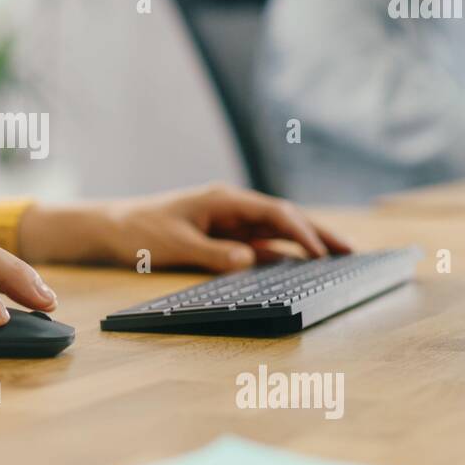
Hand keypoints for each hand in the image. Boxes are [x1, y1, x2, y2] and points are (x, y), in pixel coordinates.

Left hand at [18, 183, 351, 272]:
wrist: (111, 227)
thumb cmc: (139, 231)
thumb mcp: (174, 245)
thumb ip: (213, 254)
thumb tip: (250, 261)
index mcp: (223, 200)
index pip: (273, 212)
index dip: (300, 232)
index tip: (321, 253)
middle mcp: (231, 206)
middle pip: (284, 217)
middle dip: (318, 233)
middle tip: (352, 251)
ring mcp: (229, 220)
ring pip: (276, 230)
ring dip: (305, 243)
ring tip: (339, 258)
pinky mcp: (223, 235)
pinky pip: (260, 243)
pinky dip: (283, 253)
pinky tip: (303, 265)